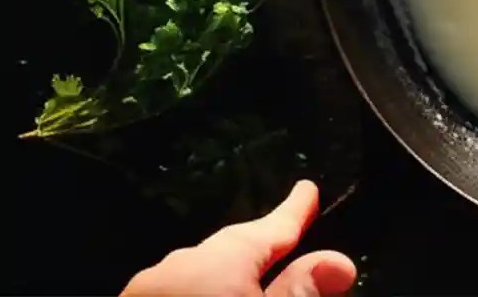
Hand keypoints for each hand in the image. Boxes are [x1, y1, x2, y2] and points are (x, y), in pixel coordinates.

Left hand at [121, 180, 356, 296]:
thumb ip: (301, 294)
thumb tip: (336, 262)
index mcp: (213, 266)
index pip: (267, 229)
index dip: (294, 212)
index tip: (307, 190)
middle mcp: (171, 273)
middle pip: (229, 249)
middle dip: (261, 246)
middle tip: (290, 237)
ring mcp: (142, 296)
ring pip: (196, 277)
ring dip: (228, 279)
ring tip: (256, 286)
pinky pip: (175, 295)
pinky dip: (202, 296)